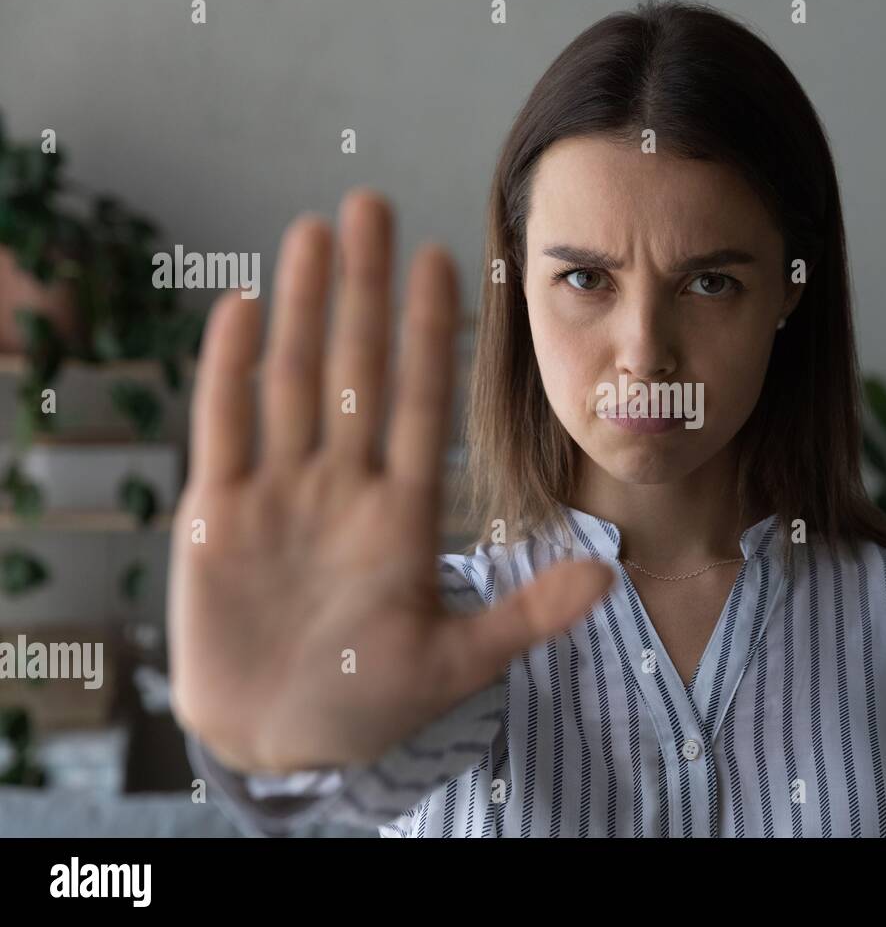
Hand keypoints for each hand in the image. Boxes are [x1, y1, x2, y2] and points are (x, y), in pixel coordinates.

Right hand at [166, 189, 612, 773]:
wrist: (278, 742)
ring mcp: (280, 494)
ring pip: (290, 380)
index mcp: (403, 515)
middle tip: (371, 202)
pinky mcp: (216, 515)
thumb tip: (608, 578)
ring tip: (311, 230)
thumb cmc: (367, 704)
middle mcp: (343, 487)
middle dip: (363, 290)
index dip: (430, 333)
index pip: (421, 402)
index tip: (444, 259)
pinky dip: (227, 371)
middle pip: (355, 368)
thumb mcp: (453, 665)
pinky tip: (240, 306)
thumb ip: (523, 618)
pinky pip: (223, 428)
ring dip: (298, 306)